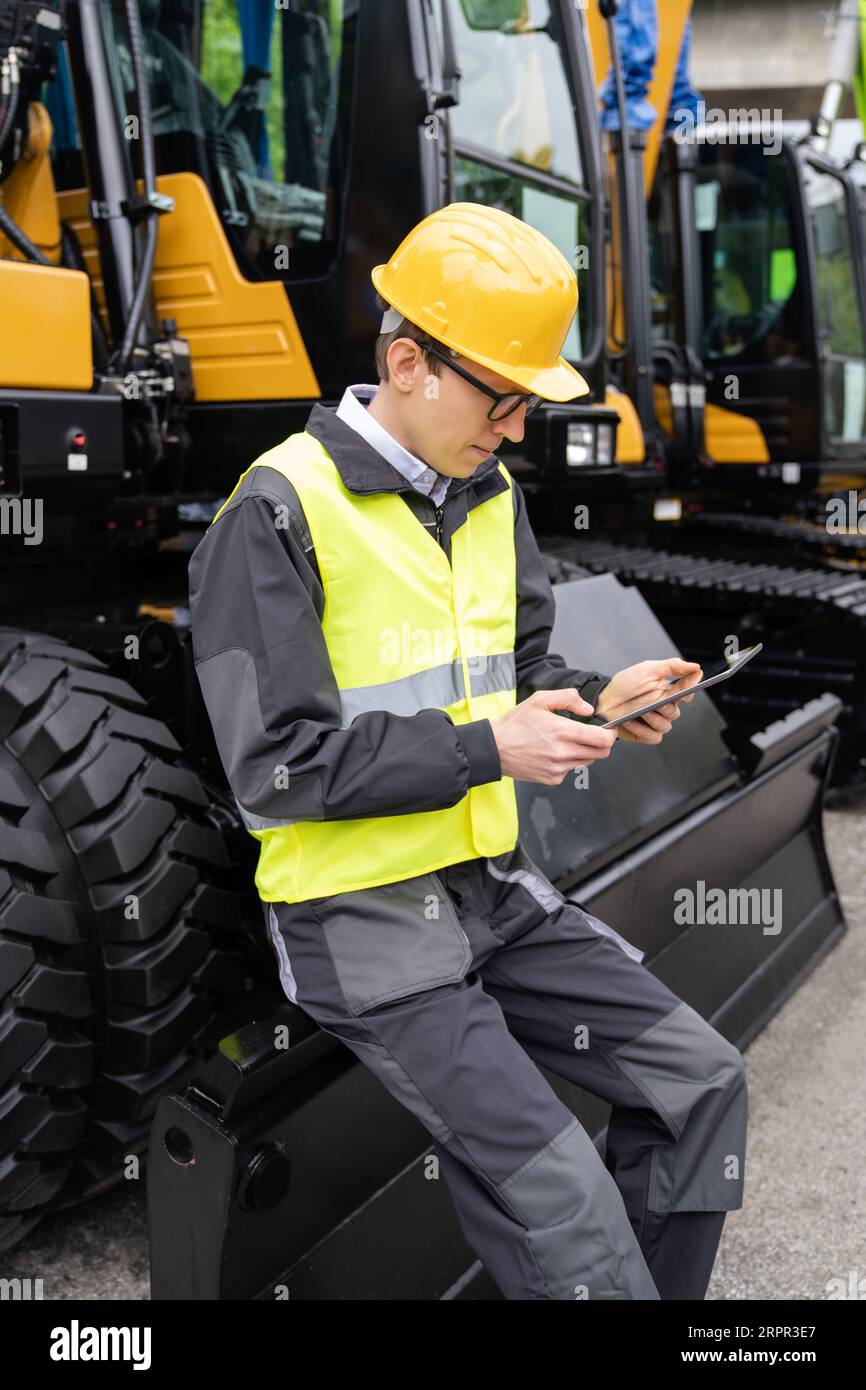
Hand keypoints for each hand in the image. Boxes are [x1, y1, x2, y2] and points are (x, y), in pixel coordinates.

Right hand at [490, 687, 616, 783]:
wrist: (494, 749)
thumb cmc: (515, 724)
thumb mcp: (539, 700)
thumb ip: (568, 698)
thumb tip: (588, 710)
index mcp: (563, 732)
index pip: (604, 740)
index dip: (611, 734)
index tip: (608, 729)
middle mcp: (563, 753)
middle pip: (601, 753)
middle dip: (601, 743)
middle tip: (590, 735)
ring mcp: (559, 768)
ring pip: (587, 761)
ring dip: (584, 752)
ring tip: (565, 742)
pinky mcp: (553, 778)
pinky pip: (571, 770)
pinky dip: (568, 761)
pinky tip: (552, 753)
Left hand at [594, 658, 702, 745]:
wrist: (603, 699)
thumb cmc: (626, 684)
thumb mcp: (648, 669)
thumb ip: (673, 667)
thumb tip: (696, 668)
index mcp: (669, 690)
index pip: (687, 693)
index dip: (689, 693)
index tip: (684, 692)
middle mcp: (665, 707)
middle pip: (675, 712)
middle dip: (662, 707)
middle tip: (652, 702)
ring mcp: (657, 722)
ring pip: (665, 726)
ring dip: (651, 718)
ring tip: (638, 711)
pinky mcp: (647, 734)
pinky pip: (653, 736)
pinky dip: (641, 729)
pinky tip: (629, 721)